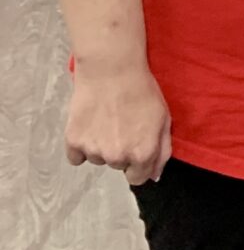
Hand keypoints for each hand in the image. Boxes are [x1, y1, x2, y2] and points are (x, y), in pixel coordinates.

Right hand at [65, 61, 172, 184]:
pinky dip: (81, 146)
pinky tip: (90, 126)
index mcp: (143, 153)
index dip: (139, 165)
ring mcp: (93, 150)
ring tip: (106, 121)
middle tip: (122, 126)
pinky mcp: (73, 142)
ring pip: (98, 159)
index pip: (138, 178)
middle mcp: (117, 157)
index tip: (136, 151)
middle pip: (117, 166)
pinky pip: (76, 157)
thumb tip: (154, 175)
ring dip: (101, 147)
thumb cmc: (142, 92)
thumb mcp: (164, 120)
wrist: (112, 71)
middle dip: (121, 152)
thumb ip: (162, 151)